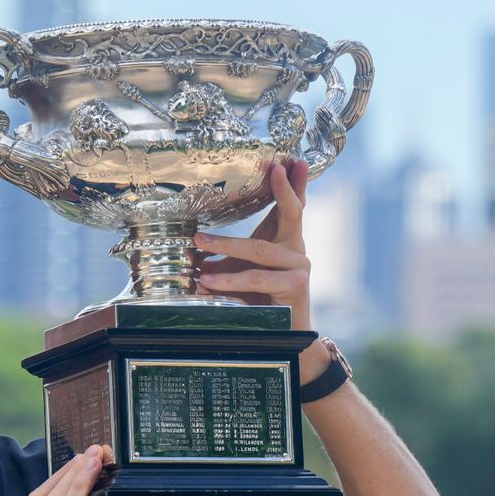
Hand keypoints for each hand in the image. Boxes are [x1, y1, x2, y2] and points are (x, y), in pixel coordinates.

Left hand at [193, 158, 312, 329]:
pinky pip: (256, 279)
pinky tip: (208, 281)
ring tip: (199, 244)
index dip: (290, 184)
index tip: (289, 161)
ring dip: (227, 247)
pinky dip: (229, 279)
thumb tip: (194, 242)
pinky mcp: (296, 287)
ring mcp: (300, 268)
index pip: (291, 206)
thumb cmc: (260, 297)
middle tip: (273, 170)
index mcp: (285, 238)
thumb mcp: (241, 267)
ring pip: (260, 251)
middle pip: (291, 214)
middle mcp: (297, 249)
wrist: (282, 333)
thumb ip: (226, 253)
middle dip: (280, 191)